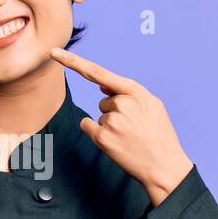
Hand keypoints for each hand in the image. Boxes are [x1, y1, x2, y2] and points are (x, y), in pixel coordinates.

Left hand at [49, 47, 193, 206]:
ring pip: (99, 116)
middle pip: (103, 102)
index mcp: (136, 92)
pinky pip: (88, 126)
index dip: (73, 62)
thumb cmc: (159, 135)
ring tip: (130, 138)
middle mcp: (123, 103)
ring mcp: (112, 121)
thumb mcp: (152, 106)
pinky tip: (116, 142)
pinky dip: (96, 133)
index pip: (99, 73)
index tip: (53, 53)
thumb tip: (101, 86)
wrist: (164, 166)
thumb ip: (128, 92)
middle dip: (114, 113)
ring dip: (109, 126)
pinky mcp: (102, 138)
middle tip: (133, 129)